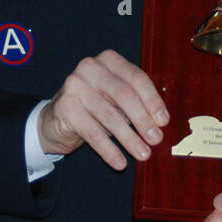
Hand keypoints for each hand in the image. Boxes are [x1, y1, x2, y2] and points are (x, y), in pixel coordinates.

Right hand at [37, 50, 168, 169]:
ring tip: (143, 154)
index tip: (163, 122)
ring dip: (129, 138)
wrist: (57, 119)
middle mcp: (91, 68)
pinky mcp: (65, 107)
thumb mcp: (118, 100)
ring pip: (110, 116)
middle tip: (156, 139)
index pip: (137, 78)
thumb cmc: (95, 107)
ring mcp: (75, 85)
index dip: (153, 101)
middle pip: (124, 95)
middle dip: (143, 120)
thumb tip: (160, 123)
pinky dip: (109, 150)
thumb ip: (138, 104)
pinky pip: (92, 132)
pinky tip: (120, 162)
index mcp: (109, 60)